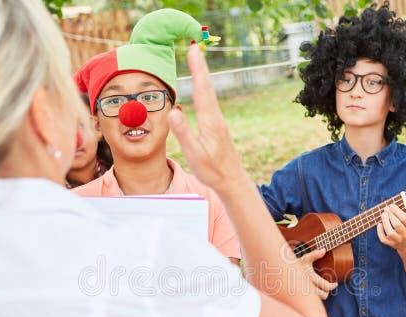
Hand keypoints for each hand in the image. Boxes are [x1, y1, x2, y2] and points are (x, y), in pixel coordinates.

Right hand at [167, 45, 245, 194]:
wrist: (232, 181)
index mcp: (210, 121)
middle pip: (207, 87)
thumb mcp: (195, 154)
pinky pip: (209, 101)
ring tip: (197, 60)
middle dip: (200, 66)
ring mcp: (218, 121)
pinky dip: (204, 88)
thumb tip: (174, 111)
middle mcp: (216, 117)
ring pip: (209, 93)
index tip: (193, 50)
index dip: (197, 69)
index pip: (202, 89)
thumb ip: (184, 133)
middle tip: (194, 46)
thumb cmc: (212, 170)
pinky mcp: (217, 126)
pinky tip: (202, 88)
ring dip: (202, 75)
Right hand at [299, 248, 337, 299]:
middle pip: (324, 295)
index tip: (335, 284)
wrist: (282, 273)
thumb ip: (314, 254)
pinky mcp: (301, 297)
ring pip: (317, 299)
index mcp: (311, 279)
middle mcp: (308, 288)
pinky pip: (310, 300)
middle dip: (327, 292)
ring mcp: (305, 293)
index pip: (327, 286)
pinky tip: (312, 291)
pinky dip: (313, 297)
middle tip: (327, 287)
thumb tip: (324, 250)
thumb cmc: (294, 265)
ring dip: (320, 295)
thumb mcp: (305, 258)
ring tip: (320, 289)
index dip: (333, 286)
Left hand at [376, 204, 405, 250]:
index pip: (405, 219)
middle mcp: (405, 235)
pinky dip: (380, 231)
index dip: (397, 211)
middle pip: (397, 225)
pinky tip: (379, 224)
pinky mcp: (391, 244)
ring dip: (385, 222)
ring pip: (390, 232)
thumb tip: (401, 200)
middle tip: (386, 208)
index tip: (392, 205)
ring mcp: (397, 240)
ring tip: (383, 214)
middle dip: (390, 215)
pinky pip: (383, 239)